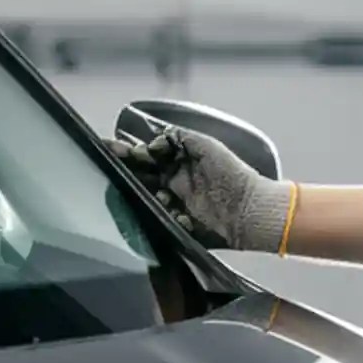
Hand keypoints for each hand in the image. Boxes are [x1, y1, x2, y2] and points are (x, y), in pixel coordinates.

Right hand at [105, 124, 294, 251]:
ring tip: (165, 198)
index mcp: (175, 164)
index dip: (126, 153)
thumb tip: (152, 142)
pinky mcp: (177, 225)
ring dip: (148, 197)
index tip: (110, 149)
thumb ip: (180, 137)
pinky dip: (164, 216)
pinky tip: (177, 214)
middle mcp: (169, 183)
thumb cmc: (233, 175)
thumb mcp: (208, 146)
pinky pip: (159, 220)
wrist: (252, 212)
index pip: (144, 156)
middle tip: (111, 168)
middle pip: (139, 177)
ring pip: (146, 199)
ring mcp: (172, 205)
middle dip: (125, 172)